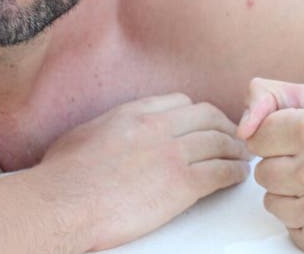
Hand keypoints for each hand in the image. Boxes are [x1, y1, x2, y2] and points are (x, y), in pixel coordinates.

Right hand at [35, 93, 250, 250]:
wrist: (63, 202)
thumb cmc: (62, 176)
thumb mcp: (84, 134)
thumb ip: (107, 127)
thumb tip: (109, 134)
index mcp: (133, 113)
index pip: (179, 102)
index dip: (197, 113)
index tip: (204, 124)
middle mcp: (156, 127)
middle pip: (206, 117)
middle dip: (224, 126)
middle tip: (232, 138)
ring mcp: (171, 154)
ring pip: (219, 142)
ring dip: (235, 150)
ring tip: (241, 158)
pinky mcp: (180, 185)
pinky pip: (220, 172)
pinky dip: (233, 173)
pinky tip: (238, 177)